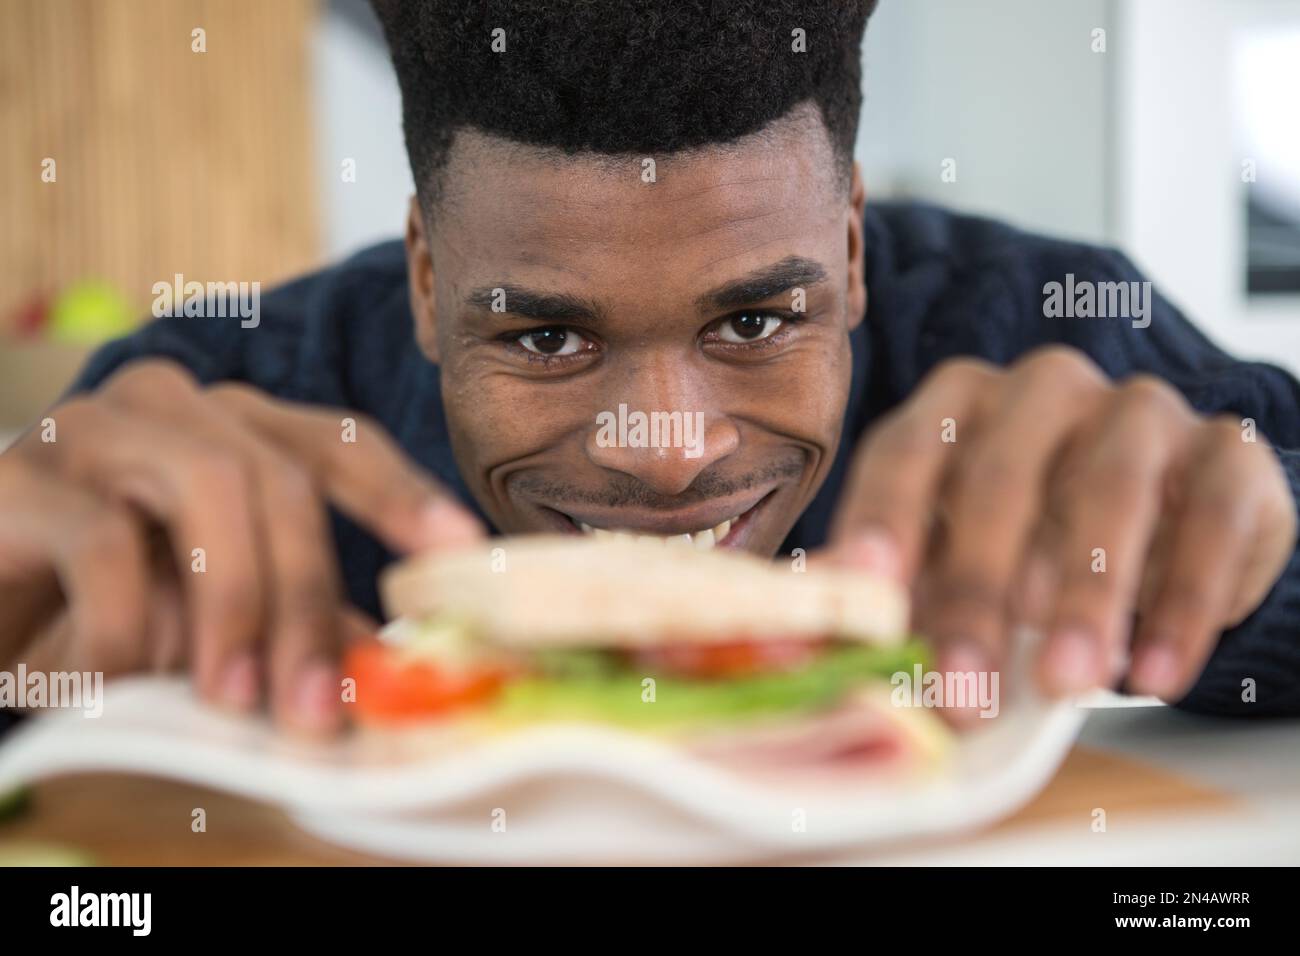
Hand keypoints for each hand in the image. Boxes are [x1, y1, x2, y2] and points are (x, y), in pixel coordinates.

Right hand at [0, 360, 483, 732]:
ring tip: (233, 696)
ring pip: (207, 484)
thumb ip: (294, 619)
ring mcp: (91, 426)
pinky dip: (128, 622)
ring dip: (233, 604)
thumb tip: (387, 662)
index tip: (463, 550)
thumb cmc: (96, 606)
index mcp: (231, 426)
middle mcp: (170, 406)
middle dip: (308, 595)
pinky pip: (103, 539)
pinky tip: (121, 674)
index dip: (401, 493)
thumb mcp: (213, 615)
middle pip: (281, 477)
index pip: (337, 441)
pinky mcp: (14, 475)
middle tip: (314, 707)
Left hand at [829, 346, 1295, 705]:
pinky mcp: (1228, 451)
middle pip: (999, 474)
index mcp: (958, 404)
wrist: (1174, 524)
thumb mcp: (970, 563)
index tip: (868, 592)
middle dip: (977, 587)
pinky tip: (1156, 678)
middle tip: (965, 685)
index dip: (884, 520)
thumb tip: (861, 660)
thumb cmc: (1039, 544)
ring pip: (1109, 490)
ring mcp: (1140, 411)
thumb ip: (920, 596)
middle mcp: (1043, 390)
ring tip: (1064, 684)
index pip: (905, 451)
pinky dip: (1181, 607)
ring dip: (1084, 596)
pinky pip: (1209, 521)